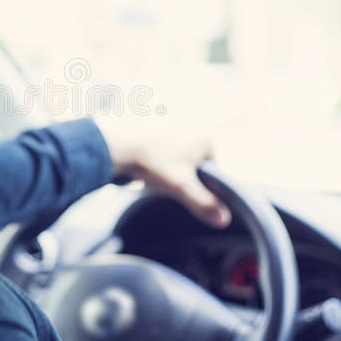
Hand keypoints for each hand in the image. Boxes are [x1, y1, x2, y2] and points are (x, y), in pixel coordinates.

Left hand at [94, 115, 231, 228]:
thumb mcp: (180, 186)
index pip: (214, 166)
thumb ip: (203, 203)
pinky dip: (152, 152)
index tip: (184, 188)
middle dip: (182, 171)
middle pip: (193, 158)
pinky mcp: (151, 120)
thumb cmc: (151, 162)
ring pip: (175, 150)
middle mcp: (191, 125)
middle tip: (163, 179)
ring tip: (150, 170)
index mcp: (204, 138)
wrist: (115, 141)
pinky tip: (140, 160)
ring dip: (166, 162)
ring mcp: (171, 121)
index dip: (202, 181)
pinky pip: (157, 142)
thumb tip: (225, 221)